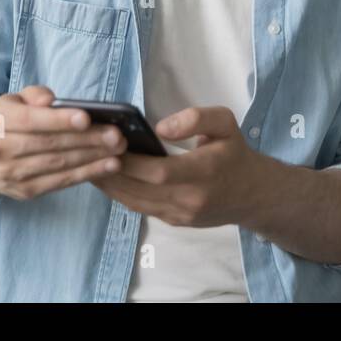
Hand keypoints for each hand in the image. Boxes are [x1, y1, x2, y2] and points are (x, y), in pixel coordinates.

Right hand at [0, 86, 127, 200]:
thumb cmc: (6, 123)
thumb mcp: (12, 101)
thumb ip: (34, 94)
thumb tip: (50, 99)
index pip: (30, 121)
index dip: (58, 120)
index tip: (87, 117)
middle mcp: (0, 150)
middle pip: (50, 144)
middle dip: (87, 139)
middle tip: (117, 134)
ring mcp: (12, 175)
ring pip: (59, 164)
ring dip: (93, 157)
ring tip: (119, 148)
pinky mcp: (25, 191)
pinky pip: (61, 182)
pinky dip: (88, 173)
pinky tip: (110, 165)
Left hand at [92, 106, 270, 227]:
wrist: (253, 194)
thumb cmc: (234, 153)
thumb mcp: (225, 123)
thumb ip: (195, 118)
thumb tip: (159, 128)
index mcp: (205, 171)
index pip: (160, 171)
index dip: (132, 161)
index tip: (110, 144)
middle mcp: (191, 198)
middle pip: (141, 189)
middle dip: (112, 172)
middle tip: (88, 152)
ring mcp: (181, 214)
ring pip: (136, 203)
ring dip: (111, 186)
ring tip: (89, 165)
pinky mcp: (175, 222)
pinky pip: (142, 208)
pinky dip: (121, 194)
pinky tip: (108, 179)